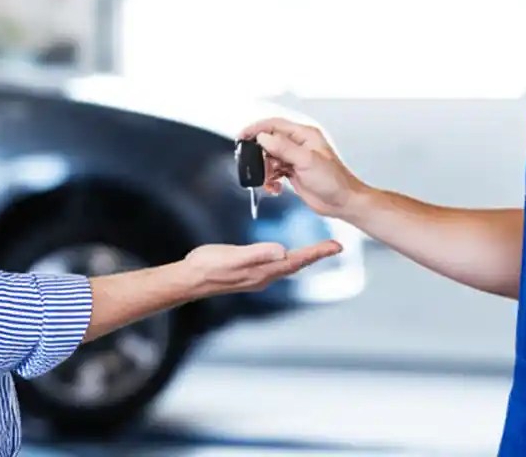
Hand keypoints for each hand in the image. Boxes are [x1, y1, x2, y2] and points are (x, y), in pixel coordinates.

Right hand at [183, 240, 342, 297]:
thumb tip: (282, 251)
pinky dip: (288, 259)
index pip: (297, 260)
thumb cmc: (208, 266)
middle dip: (316, 255)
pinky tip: (285, 256)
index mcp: (263, 270)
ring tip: (317, 251)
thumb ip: (257, 253)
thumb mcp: (232, 255)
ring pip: (287, 267)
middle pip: (297, 265)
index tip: (336, 246)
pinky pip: (276, 267)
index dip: (317, 252)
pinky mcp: (248, 274)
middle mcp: (263, 276)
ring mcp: (256, 277)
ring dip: (304, 258)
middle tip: (334, 247)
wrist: (190, 279)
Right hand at [240, 117, 370, 219]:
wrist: (343, 202)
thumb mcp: (307, 161)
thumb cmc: (334, 181)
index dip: (256, 129)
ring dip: (265, 170)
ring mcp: (296, 159)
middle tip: (258, 167)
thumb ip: (284, 147)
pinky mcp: (294, 173)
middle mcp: (299, 145)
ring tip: (270, 180)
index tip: (242, 137)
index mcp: (304, 135)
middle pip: (269, 142)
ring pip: (270, 159)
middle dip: (260, 155)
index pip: (274, 125)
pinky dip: (270, 180)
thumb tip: (263, 138)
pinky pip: (274, 172)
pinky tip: (275, 188)